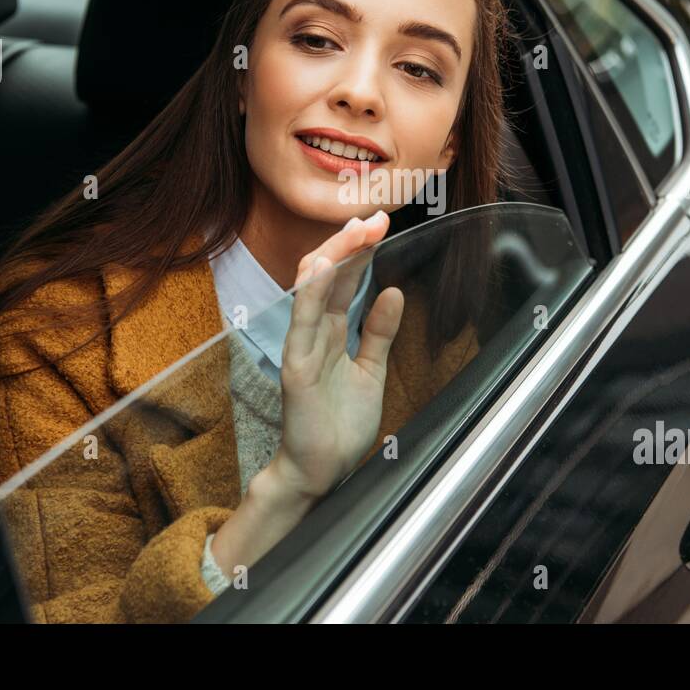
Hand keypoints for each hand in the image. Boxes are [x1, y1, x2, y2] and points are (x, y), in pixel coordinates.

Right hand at [268, 211, 404, 499]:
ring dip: (334, 256)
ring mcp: (302, 347)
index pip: (345, 280)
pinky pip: (300, 323)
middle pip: (329, 276)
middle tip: (375, 217)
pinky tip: (323, 268)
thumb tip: (393, 292)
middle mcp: (314, 332)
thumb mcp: (371, 370)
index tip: (382, 224)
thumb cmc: (341, 426)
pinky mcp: (296, 367)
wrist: (323, 472)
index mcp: (331, 332)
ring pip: (312, 289)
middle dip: (351, 243)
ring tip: (355, 231)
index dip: (362, 251)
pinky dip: (310, 293)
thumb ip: (378, 333)